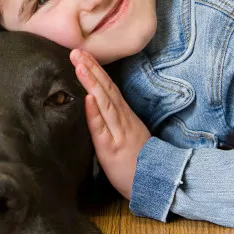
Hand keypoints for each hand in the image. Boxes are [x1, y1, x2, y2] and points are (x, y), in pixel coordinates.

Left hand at [70, 49, 150, 199]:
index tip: (84, 54)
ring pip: (104, 102)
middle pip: (106, 89)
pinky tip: (88, 98)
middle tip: (76, 51)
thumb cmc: (141, 161)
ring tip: (80, 66)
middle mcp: (122, 119)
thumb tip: (99, 103)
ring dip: (92, 82)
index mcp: (124, 115)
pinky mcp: (111, 149)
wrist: (157, 183)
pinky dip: (95, 112)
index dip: (96, 70)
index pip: (109, 87)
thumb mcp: (128, 134)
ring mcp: (118, 132)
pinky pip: (102, 128)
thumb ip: (115, 119)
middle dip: (91, 68)